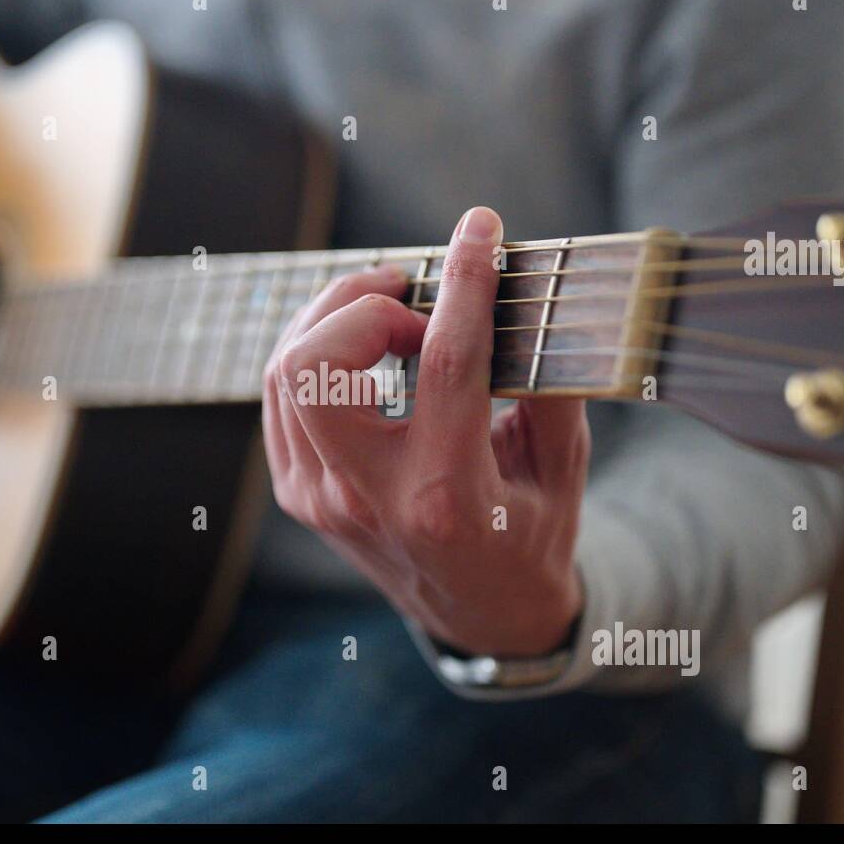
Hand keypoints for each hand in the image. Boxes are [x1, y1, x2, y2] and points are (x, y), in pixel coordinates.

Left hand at [263, 207, 587, 657]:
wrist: (482, 614)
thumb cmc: (531, 533)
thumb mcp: (562, 465)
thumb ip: (545, 381)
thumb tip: (522, 293)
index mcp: (448, 497)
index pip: (442, 362)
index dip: (462, 281)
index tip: (479, 228)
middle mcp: (370, 500)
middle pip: (316, 365)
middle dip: (360, 304)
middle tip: (411, 299)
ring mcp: (320, 500)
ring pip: (285, 372)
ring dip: (335, 319)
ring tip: (392, 315)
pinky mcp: (299, 493)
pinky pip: (281, 396)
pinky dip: (317, 352)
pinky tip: (363, 348)